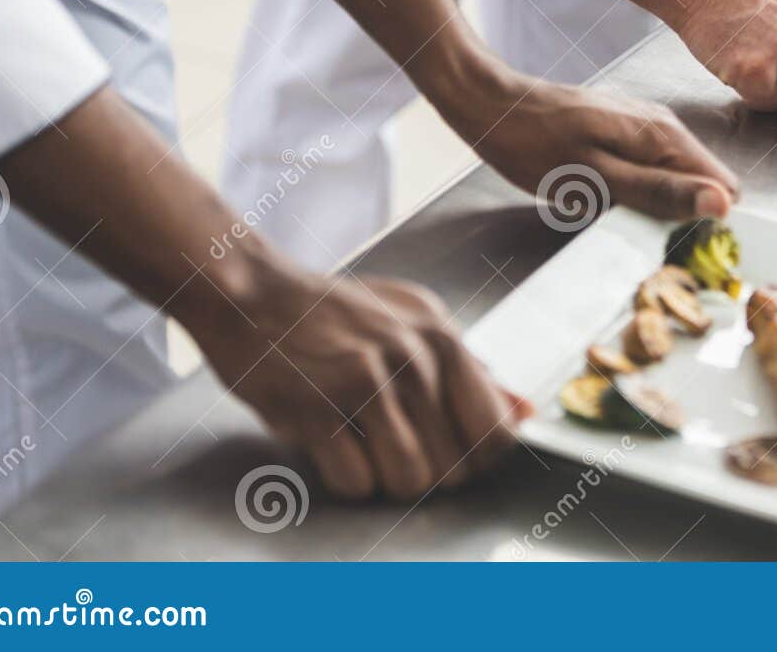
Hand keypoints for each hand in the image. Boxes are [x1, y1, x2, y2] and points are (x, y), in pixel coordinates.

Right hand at [193, 268, 528, 500]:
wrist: (252, 293)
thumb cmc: (333, 315)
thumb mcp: (412, 323)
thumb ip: (469, 372)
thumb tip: (524, 413)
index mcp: (442, 337)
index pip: (495, 431)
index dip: (476, 460)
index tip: (448, 454)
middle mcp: (414, 355)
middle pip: (453, 466)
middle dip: (427, 473)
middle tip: (390, 445)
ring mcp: (366, 379)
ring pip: (410, 481)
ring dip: (385, 481)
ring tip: (361, 445)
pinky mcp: (317, 406)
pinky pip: (356, 482)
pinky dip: (345, 479)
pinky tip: (330, 443)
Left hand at [467, 75, 739, 220]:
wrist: (492, 107)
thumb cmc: (535, 146)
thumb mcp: (597, 179)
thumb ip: (661, 192)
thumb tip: (723, 204)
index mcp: (665, 138)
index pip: (724, 188)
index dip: (708, 222)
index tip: (677, 245)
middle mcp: (665, 129)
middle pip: (703, 185)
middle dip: (684, 216)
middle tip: (637, 232)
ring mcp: (646, 129)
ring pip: (677, 181)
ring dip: (658, 206)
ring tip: (614, 216)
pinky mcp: (627, 135)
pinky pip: (652, 172)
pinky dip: (639, 193)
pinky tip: (607, 201)